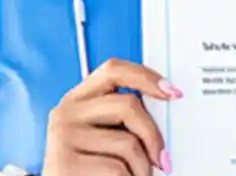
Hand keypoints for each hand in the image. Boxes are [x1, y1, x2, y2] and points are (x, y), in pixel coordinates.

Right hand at [42, 58, 182, 175]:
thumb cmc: (90, 170)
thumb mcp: (103, 137)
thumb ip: (122, 118)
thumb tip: (164, 112)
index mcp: (77, 100)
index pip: (113, 70)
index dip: (146, 76)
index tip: (173, 92)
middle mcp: (66, 113)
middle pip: (129, 105)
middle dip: (153, 136)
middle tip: (162, 160)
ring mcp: (63, 136)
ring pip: (128, 143)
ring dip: (142, 169)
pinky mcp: (64, 163)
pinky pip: (118, 170)